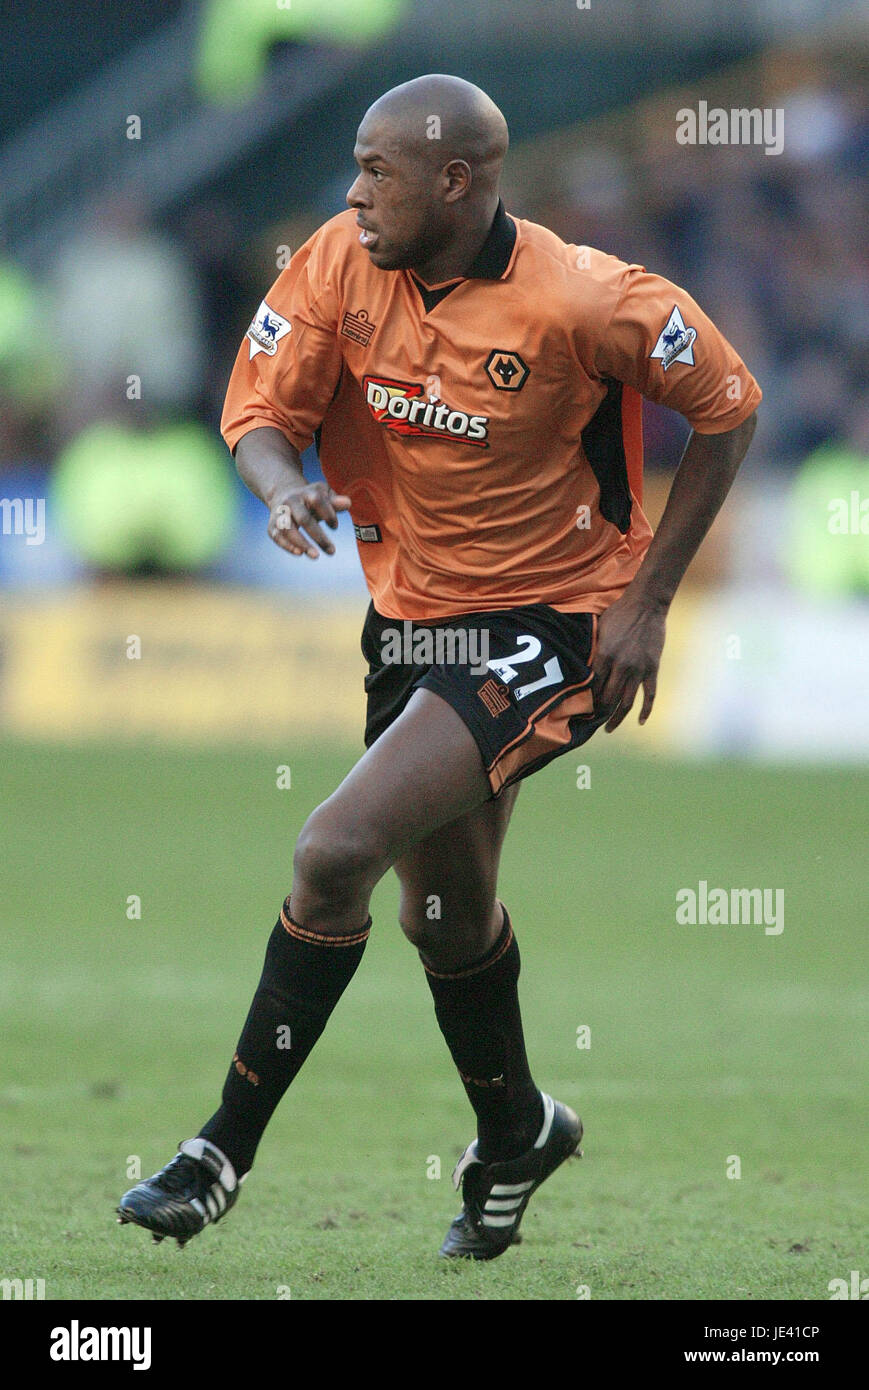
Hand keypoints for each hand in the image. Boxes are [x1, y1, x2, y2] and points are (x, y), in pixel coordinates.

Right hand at [267, 482, 351, 558]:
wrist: (284, 494)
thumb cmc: (311, 499)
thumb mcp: (324, 496)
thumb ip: (335, 502)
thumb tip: (348, 503)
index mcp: (307, 493)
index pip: (318, 501)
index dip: (329, 514)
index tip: (334, 526)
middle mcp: (291, 502)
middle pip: (304, 519)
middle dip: (318, 536)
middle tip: (332, 552)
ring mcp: (280, 513)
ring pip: (287, 529)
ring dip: (301, 543)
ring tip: (316, 556)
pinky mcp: (272, 525)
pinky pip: (277, 536)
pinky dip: (287, 546)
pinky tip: (300, 553)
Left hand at [591, 591, 666, 731]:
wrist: (646, 605)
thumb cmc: (619, 614)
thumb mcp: (599, 631)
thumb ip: (593, 652)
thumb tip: (582, 668)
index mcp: (604, 656)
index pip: (593, 687)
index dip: (587, 702)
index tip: (581, 712)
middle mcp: (621, 666)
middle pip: (608, 699)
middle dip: (598, 714)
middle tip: (592, 723)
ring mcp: (638, 669)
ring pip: (626, 702)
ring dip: (617, 719)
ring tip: (610, 728)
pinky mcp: (652, 669)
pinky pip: (649, 695)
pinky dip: (645, 710)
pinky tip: (640, 721)